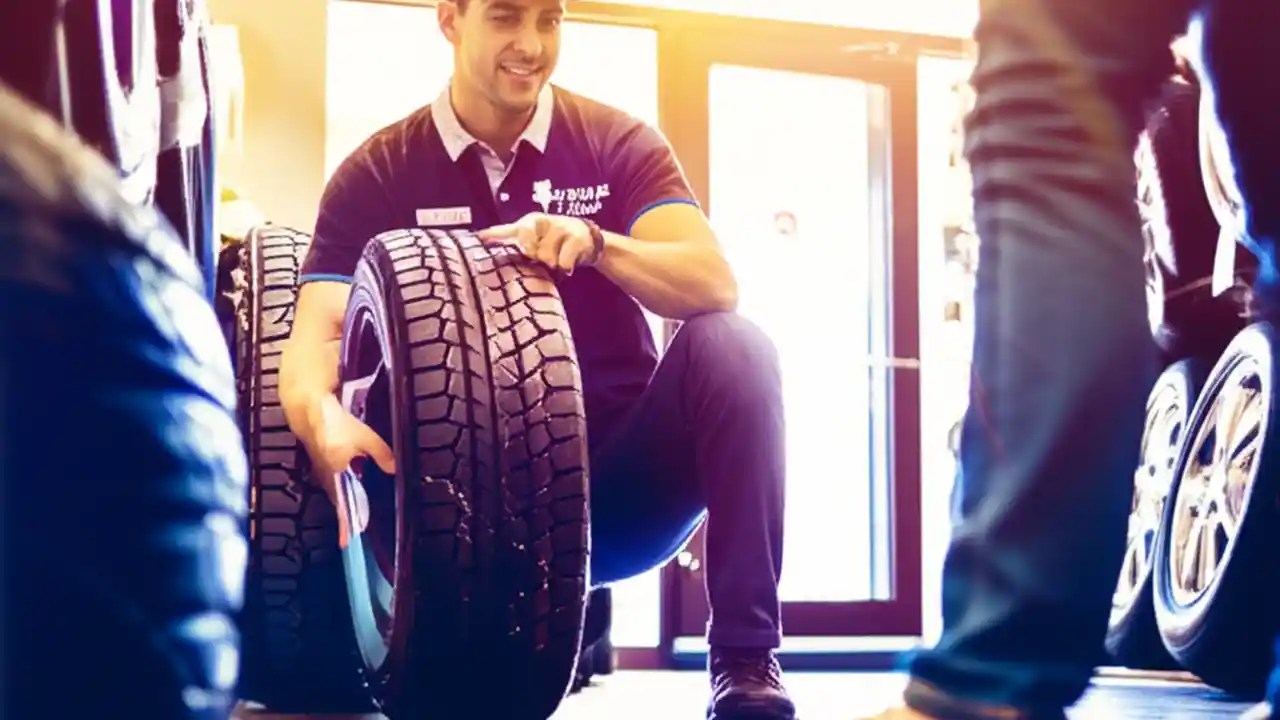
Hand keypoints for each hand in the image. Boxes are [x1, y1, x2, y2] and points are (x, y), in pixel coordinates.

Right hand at [298, 393, 395, 546]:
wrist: (310, 410)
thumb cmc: (335, 423)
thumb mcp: (365, 437)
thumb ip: (381, 454)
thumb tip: (394, 469)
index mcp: (335, 472)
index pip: (342, 504)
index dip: (345, 524)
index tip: (346, 542)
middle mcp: (325, 476)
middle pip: (339, 502)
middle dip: (348, 517)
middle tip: (355, 532)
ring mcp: (321, 471)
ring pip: (336, 493)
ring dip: (346, 503)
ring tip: (356, 514)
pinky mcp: (321, 465)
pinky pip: (333, 483)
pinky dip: (343, 490)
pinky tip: (352, 487)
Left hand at [477, 212, 600, 274]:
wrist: (587, 238)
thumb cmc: (555, 241)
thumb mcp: (534, 239)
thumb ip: (510, 239)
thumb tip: (482, 239)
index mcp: (528, 222)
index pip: (508, 230)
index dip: (494, 235)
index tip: (479, 238)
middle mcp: (542, 221)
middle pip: (529, 249)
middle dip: (535, 257)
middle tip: (543, 257)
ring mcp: (560, 228)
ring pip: (547, 258)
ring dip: (553, 264)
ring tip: (558, 258)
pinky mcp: (576, 238)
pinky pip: (563, 263)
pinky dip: (565, 268)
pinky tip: (568, 264)